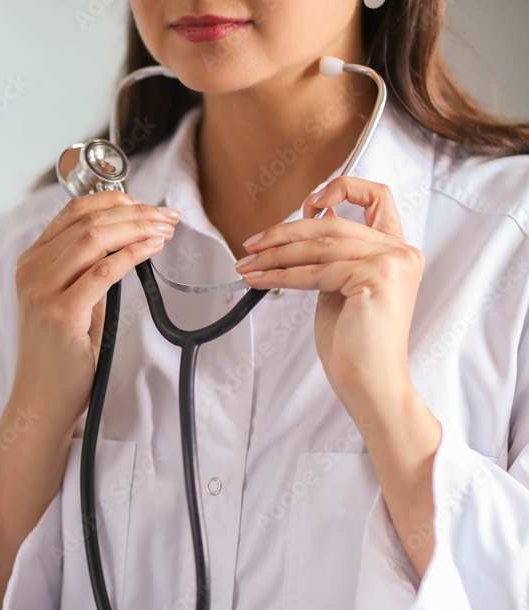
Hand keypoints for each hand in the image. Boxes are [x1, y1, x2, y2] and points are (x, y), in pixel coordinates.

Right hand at [11, 190, 179, 434]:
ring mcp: (42, 290)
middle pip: (88, 219)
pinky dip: (132, 254)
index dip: (114, 199)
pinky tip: (152, 249)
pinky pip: (103, 271)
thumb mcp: (69, 301)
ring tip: (166, 229)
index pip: (73, 211)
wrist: (41, 399)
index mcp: (31, 261)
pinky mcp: (60, 313)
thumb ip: (85, 271)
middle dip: (135, 211)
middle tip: (168, 216)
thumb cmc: (61, 355)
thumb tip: (125, 241)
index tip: (146, 205)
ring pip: (95, 238)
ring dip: (138, 228)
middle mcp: (31, 270)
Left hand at [233, 176, 423, 411]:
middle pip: (332, 224)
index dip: (342, 188)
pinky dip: (280, 275)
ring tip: (247, 264)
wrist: (370, 383)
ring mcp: (391, 263)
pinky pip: (315, 271)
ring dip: (275, 255)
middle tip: (251, 244)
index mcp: (397, 250)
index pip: (377, 197)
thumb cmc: (354, 343)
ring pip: (319, 246)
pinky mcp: (375, 278)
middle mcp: (400, 252)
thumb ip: (332, 257)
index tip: (308, 203)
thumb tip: (296, 233)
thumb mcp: (341, 287)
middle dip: (284, 232)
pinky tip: (259, 280)